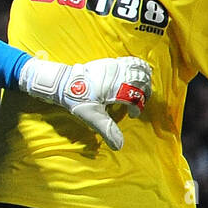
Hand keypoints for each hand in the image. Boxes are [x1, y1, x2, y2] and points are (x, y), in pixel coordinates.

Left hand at [18, 55, 152, 148]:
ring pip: (139, 69)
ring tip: (139, 90)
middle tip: (137, 103)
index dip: (138, 108)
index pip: (136, 97)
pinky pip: (130, 61)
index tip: (131, 115)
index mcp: (115, 88)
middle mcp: (117, 74)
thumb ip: (107, 130)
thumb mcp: (92, 117)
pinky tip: (135, 76)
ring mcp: (114, 65)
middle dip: (144, 94)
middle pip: (142, 81)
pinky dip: (138, 68)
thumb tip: (119, 146)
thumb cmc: (78, 99)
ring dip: (144, 80)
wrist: (64, 82)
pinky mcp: (110, 62)